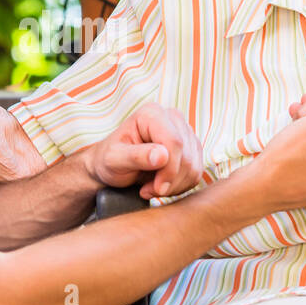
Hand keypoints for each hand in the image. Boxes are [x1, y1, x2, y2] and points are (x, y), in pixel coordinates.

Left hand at [86, 103, 204, 199]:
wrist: (112, 167)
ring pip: (194, 166)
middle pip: (187, 155)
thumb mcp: (114, 160)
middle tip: (149, 190)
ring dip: (175, 185)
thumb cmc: (109, 160)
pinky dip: (180, 185)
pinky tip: (161, 185)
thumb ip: (136, 156)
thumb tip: (162, 156)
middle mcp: (172, 118)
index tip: (156, 188)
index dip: (169, 169)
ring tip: (152, 188)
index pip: (174, 142)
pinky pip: (196, 173)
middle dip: (170, 180)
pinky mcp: (191, 148)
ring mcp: (184, 132)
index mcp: (152, 114)